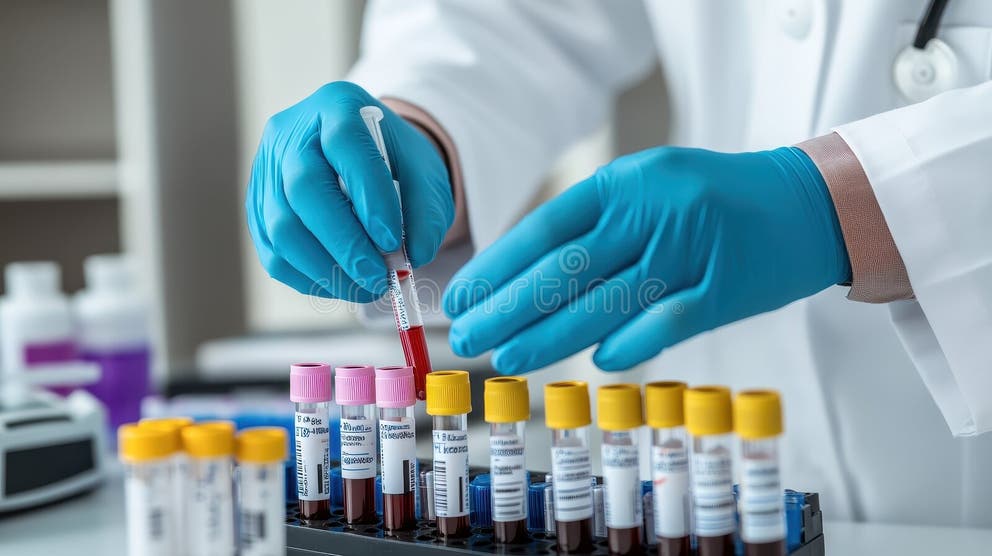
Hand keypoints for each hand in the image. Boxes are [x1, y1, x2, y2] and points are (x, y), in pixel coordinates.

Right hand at [246, 81, 452, 300]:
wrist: (359, 157)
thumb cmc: (393, 162)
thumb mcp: (424, 173)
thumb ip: (426, 211)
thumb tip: (413, 256)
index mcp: (336, 106)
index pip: (345, 144)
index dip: (368, 195)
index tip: (392, 240)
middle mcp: (291, 132)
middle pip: (304, 187)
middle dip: (344, 242)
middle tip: (378, 276)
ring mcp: (266, 169)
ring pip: (281, 226)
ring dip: (326, 268)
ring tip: (365, 287)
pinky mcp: (256, 206)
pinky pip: (272, 251)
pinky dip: (307, 278)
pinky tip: (340, 284)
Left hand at [443, 146, 849, 373]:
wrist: (805, 203)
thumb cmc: (710, 199)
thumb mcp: (647, 187)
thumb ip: (594, 226)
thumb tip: (527, 278)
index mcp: (624, 183)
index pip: (545, 229)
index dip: (498, 266)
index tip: (463, 296)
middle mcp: (651, 211)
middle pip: (564, 269)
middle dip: (507, 308)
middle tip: (466, 336)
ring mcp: (689, 250)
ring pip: (605, 301)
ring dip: (549, 335)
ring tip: (505, 359)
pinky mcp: (725, 289)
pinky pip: (668, 321)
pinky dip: (630, 343)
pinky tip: (594, 364)